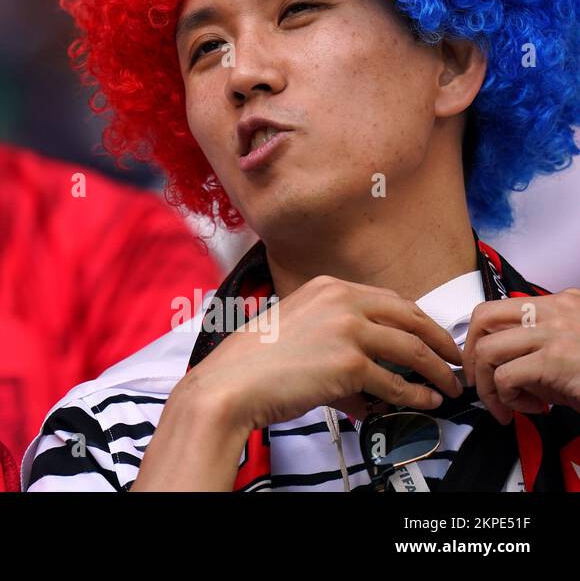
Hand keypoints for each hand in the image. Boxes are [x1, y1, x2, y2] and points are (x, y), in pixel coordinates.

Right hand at [179, 274, 464, 432]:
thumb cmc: (255, 361)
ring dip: (438, 371)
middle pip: (411, 318)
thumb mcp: (296, 327)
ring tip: (450, 386)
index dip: (419, 320)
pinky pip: (396, 383)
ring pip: (412, 350)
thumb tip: (367, 367)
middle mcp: (341, 300)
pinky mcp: (350, 364)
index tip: (432, 336)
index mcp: (328, 286)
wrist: (233, 382)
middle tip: (454, 359)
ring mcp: (348, 330)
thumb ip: (333, 334)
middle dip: (440, 341)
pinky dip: (416, 396)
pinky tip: (425, 402)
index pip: (390, 299)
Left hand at [463, 288, 579, 422]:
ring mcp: (554, 332)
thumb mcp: (570, 351)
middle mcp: (555, 309)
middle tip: (479, 381)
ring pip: (488, 350)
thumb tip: (501, 369)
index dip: (481, 337)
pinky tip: (530, 409)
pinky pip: (505, 377)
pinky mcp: (555, 359)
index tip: (482, 363)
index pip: (500, 309)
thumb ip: (538, 348)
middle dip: (470, 353)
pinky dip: (507, 399)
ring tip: (504, 405)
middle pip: (483, 318)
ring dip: (487, 385)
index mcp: (560, 302)